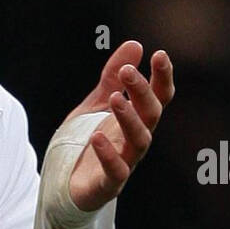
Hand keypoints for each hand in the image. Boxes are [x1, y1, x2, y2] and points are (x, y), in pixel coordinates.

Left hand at [66, 40, 174, 211]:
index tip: (159, 54)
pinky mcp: (109, 184)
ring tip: (116, 98)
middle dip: (142, 91)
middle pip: (151, 114)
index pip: (159, 96)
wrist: (67, 183)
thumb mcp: (97, 103)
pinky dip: (108, 155)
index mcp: (137, 120)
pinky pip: (115, 171)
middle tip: (127, 72)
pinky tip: (97, 137)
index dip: (162, 77)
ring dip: (129, 118)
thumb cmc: (87, 141)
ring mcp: (126, 162)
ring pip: (139, 140)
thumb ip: (113, 77)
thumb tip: (135, 44)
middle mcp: (136, 140)